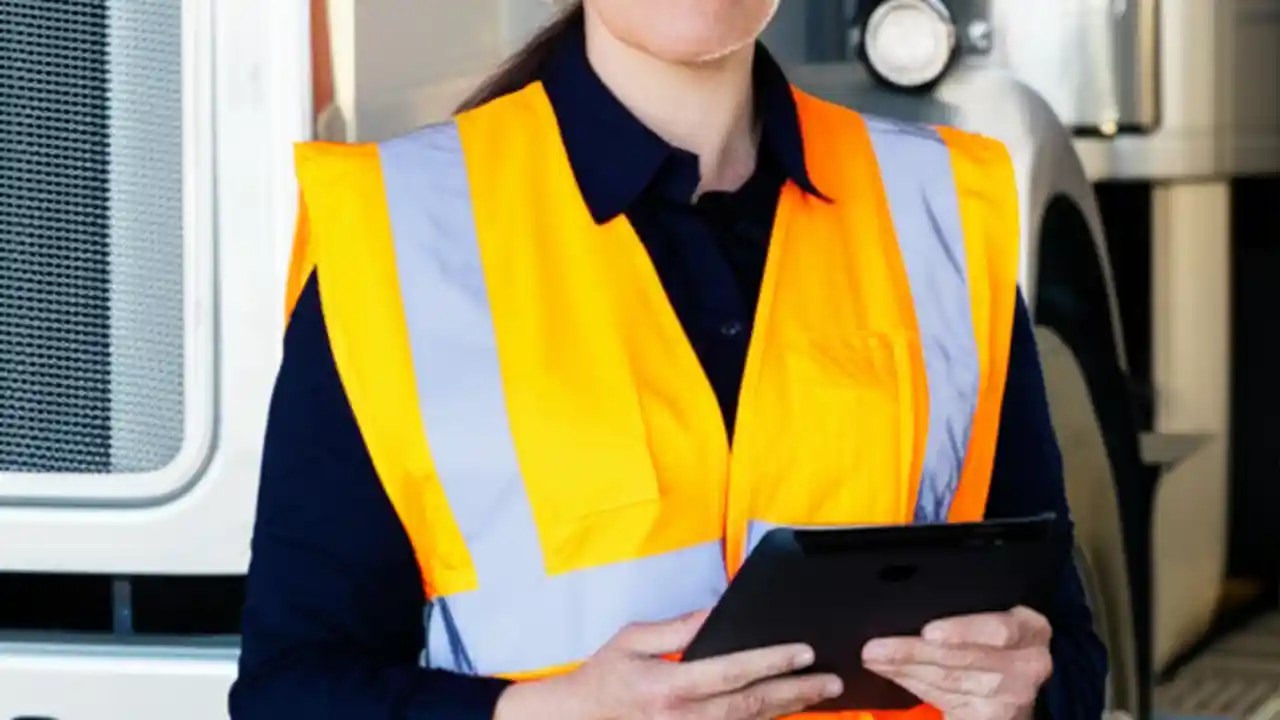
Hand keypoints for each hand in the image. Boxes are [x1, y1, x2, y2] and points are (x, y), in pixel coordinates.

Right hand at [495, 610, 843, 719]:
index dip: (771, 662)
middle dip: (796, 692)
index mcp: (670, 687)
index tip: (804, 652)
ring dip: (786, 711)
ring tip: (820, 695)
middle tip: (831, 681)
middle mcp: (685, 718)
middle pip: (752, 706)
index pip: (733, 672)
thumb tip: (716, 613)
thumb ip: (678, 630)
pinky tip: (783, 714)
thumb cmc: (601, 679)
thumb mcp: (633, 641)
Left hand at [862, 606, 1052, 719]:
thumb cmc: (994, 641)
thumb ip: (962, 612)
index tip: (929, 633)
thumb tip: (903, 605)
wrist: (1015, 684)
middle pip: (963, 658)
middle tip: (875, 648)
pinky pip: (945, 701)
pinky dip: (913, 685)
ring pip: (948, 681)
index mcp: (1031, 628)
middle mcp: (1029, 664)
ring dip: (904, 669)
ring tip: (875, 658)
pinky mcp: (994, 718)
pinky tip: (892, 674)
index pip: (1001, 628)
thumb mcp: (991, 620)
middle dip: (912, 652)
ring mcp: (1013, 696)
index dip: (963, 631)